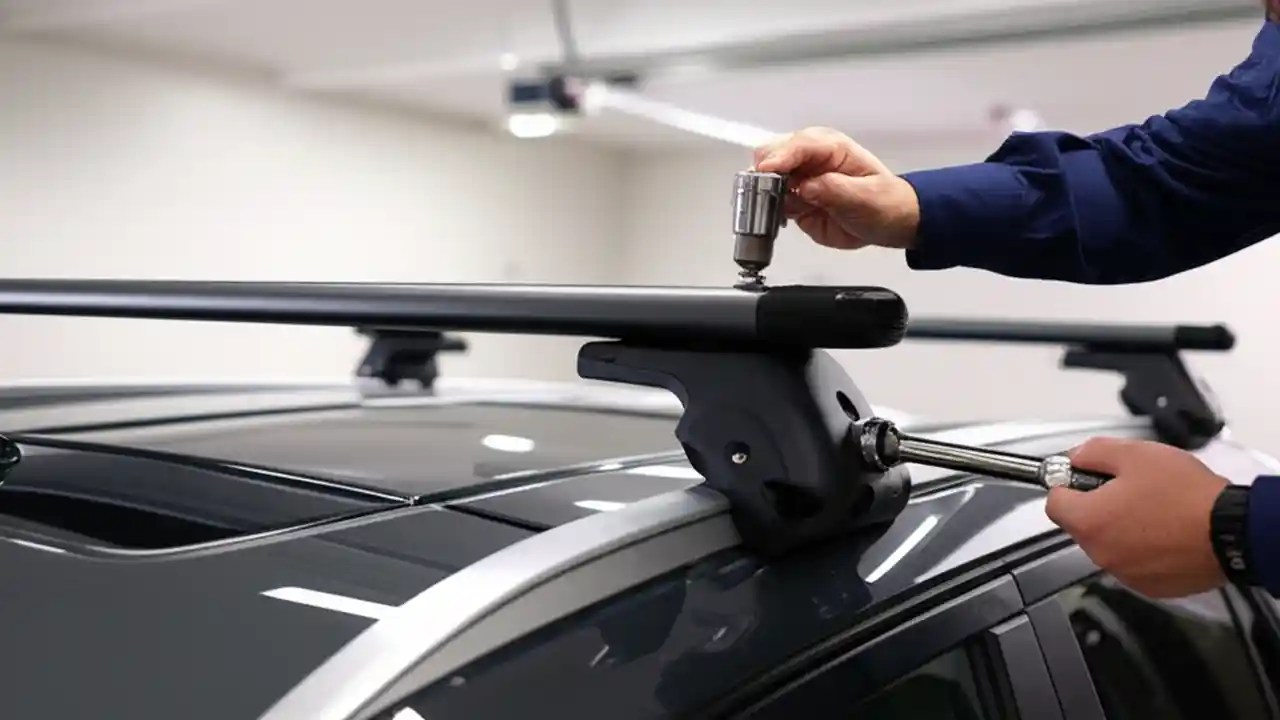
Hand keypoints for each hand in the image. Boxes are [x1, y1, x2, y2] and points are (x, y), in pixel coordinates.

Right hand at [753, 127, 921, 250]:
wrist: (888, 223)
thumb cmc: (884, 202)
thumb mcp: (865, 197)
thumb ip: (834, 190)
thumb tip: (805, 187)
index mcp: (829, 147)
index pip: (798, 145)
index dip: (780, 157)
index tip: (766, 172)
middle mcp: (808, 159)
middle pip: (771, 155)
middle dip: (764, 172)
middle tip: (764, 193)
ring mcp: (798, 180)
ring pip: (764, 179)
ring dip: (761, 193)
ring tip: (766, 209)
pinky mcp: (793, 201)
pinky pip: (770, 203)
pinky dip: (765, 209)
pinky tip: (772, 218)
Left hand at [1046, 437, 1229, 598]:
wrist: (1231, 531)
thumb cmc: (1182, 492)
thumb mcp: (1135, 455)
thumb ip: (1094, 452)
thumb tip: (1074, 458)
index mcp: (1088, 521)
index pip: (1054, 503)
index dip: (1068, 486)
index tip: (1087, 478)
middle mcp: (1098, 553)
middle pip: (1082, 525)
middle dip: (1098, 507)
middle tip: (1131, 491)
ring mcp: (1123, 574)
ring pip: (1108, 545)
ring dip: (1121, 530)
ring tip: (1155, 512)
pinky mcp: (1149, 588)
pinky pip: (1133, 564)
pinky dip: (1143, 551)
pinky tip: (1167, 536)